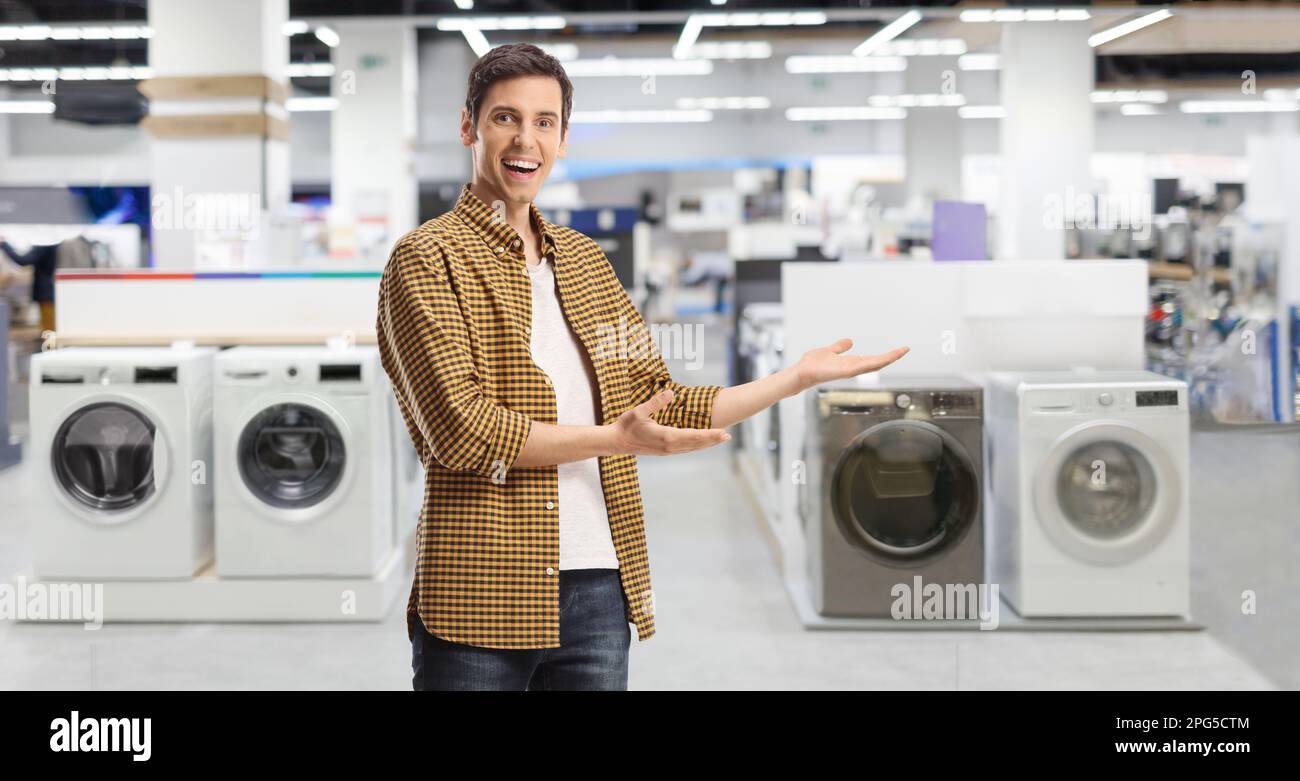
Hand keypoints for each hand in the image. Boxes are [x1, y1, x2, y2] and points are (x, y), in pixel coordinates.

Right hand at [611, 388, 730, 455]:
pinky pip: (685, 448)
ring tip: (719, 439)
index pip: (694, 435)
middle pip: (697, 443)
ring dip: (706, 443)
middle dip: (713, 440)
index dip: (711, 434)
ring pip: (692, 447)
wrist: (616, 442)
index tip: (724, 433)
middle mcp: (670, 446)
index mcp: (667, 436)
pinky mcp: (665, 451)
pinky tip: (701, 442)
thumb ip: (656, 402)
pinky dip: (696, 445)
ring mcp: (668, 450)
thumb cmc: (626, 426)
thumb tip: (671, 392)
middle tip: (728, 436)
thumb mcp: (639, 411)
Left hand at [794, 338, 908, 390]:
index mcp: (850, 363)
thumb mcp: (829, 351)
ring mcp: (849, 371)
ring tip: (901, 351)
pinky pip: (862, 366)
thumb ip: (839, 347)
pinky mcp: (844, 372)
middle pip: (877, 362)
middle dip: (892, 356)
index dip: (886, 355)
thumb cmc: (812, 365)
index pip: (873, 359)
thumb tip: (850, 341)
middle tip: (906, 349)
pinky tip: (884, 358)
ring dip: (888, 358)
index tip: (899, 349)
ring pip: (874, 364)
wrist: (800, 373)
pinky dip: (874, 362)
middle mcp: (852, 368)